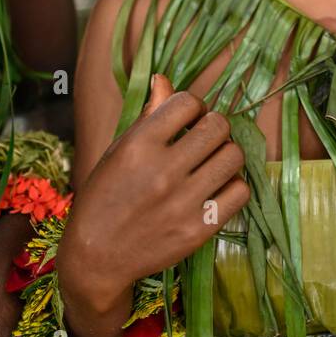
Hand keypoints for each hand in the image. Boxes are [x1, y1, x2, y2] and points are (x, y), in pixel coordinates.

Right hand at [58, 75, 249, 316]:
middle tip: (203, 139)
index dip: (193, 106)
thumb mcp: (118, 151)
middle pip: (218, 126)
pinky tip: (216, 187)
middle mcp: (163, 171)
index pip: (188, 102)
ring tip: (211, 162)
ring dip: (226, 153)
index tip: (188, 119)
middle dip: (214, 126)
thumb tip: (164, 79)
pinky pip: (240, 192)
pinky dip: (232, 185)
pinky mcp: (199, 229)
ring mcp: (183, 202)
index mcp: (139, 145)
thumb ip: (148, 116)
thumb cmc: (104, 197)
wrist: (96, 257)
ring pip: (234, 156)